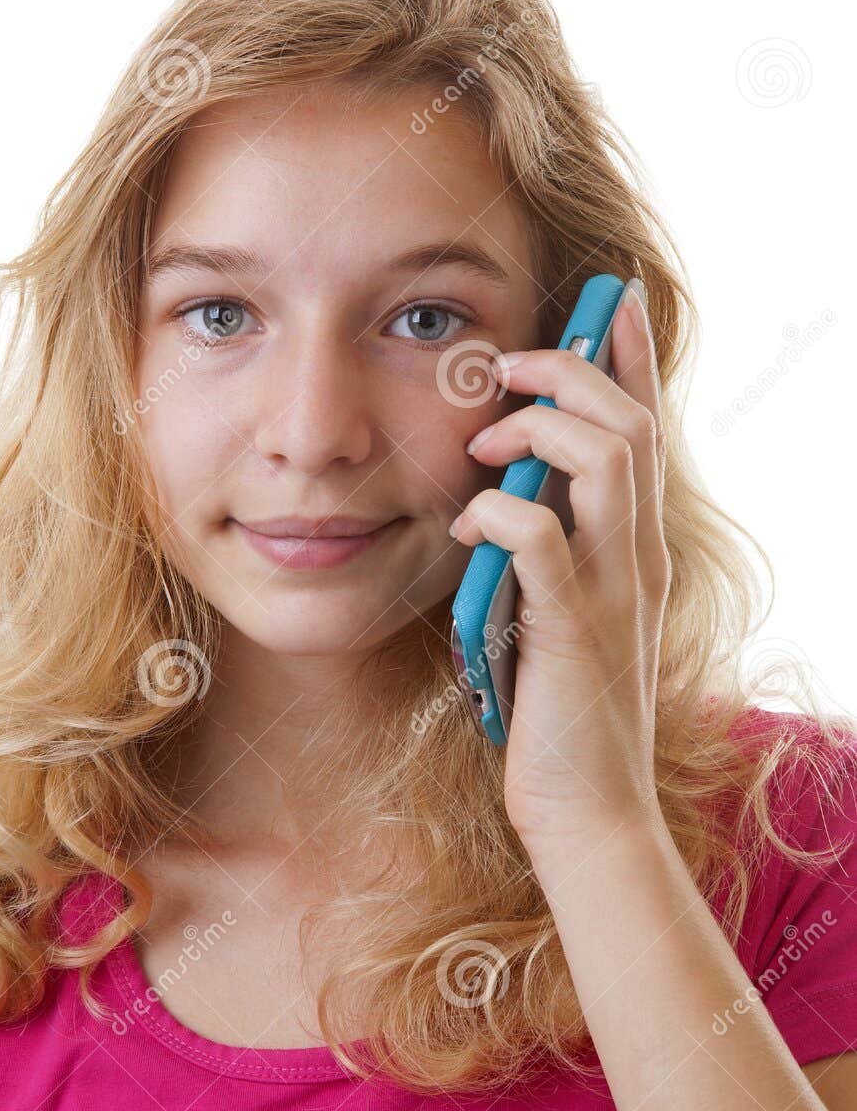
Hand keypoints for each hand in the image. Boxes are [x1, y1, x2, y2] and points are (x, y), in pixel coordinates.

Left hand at [448, 283, 670, 860]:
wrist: (588, 811)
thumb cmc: (559, 712)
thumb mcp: (558, 612)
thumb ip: (547, 553)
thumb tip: (500, 497)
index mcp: (636, 549)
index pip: (646, 429)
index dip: (629, 359)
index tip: (607, 300)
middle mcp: (639, 559)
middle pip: (629, 424)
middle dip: (570, 374)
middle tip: (508, 372)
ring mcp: (614, 593)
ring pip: (607, 462)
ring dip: (539, 433)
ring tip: (482, 444)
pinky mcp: (574, 631)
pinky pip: (544, 541)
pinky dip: (499, 516)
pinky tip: (464, 529)